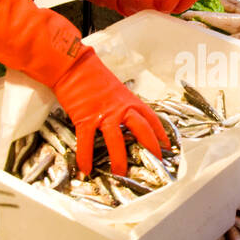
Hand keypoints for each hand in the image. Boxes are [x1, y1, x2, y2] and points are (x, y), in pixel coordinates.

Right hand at [51, 49, 169, 177]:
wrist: (72, 66)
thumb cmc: (92, 75)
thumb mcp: (114, 88)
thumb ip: (121, 103)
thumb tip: (123, 116)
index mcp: (129, 100)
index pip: (150, 118)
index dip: (160, 132)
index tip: (166, 144)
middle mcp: (120, 108)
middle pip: (141, 129)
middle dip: (150, 146)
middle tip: (155, 160)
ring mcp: (103, 114)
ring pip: (116, 140)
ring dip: (119, 159)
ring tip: (120, 173)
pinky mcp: (85, 118)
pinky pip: (87, 141)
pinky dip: (85, 157)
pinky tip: (86, 169)